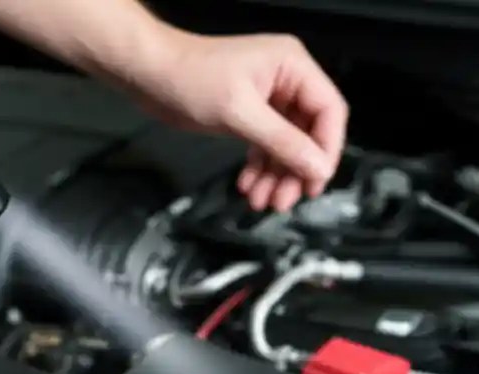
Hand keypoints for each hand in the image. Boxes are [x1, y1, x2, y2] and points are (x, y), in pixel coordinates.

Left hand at [129, 31, 347, 212]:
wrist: (149, 73)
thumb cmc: (189, 77)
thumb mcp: (240, 113)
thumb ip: (282, 142)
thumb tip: (317, 168)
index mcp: (292, 66)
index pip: (329, 110)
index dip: (327, 148)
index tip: (317, 180)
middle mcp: (285, 80)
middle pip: (309, 132)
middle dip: (297, 169)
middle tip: (286, 200)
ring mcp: (268, 98)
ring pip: (286, 145)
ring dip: (277, 175)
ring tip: (265, 202)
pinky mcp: (249, 113)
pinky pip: (266, 145)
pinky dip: (260, 167)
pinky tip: (250, 187)